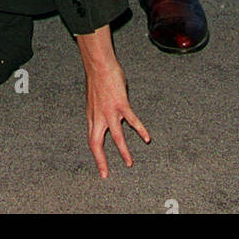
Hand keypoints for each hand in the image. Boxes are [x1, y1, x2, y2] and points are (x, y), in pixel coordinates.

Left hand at [84, 61, 150, 178]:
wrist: (98, 64)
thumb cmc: (98, 77)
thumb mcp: (95, 98)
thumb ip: (101, 109)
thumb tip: (108, 115)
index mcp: (92, 116)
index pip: (92, 139)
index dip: (96, 154)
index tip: (100, 167)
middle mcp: (98, 116)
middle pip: (96, 143)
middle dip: (101, 160)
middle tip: (105, 174)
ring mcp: (109, 111)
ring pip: (115, 136)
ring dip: (123, 151)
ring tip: (129, 164)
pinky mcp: (120, 104)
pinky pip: (131, 120)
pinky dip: (139, 129)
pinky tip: (147, 138)